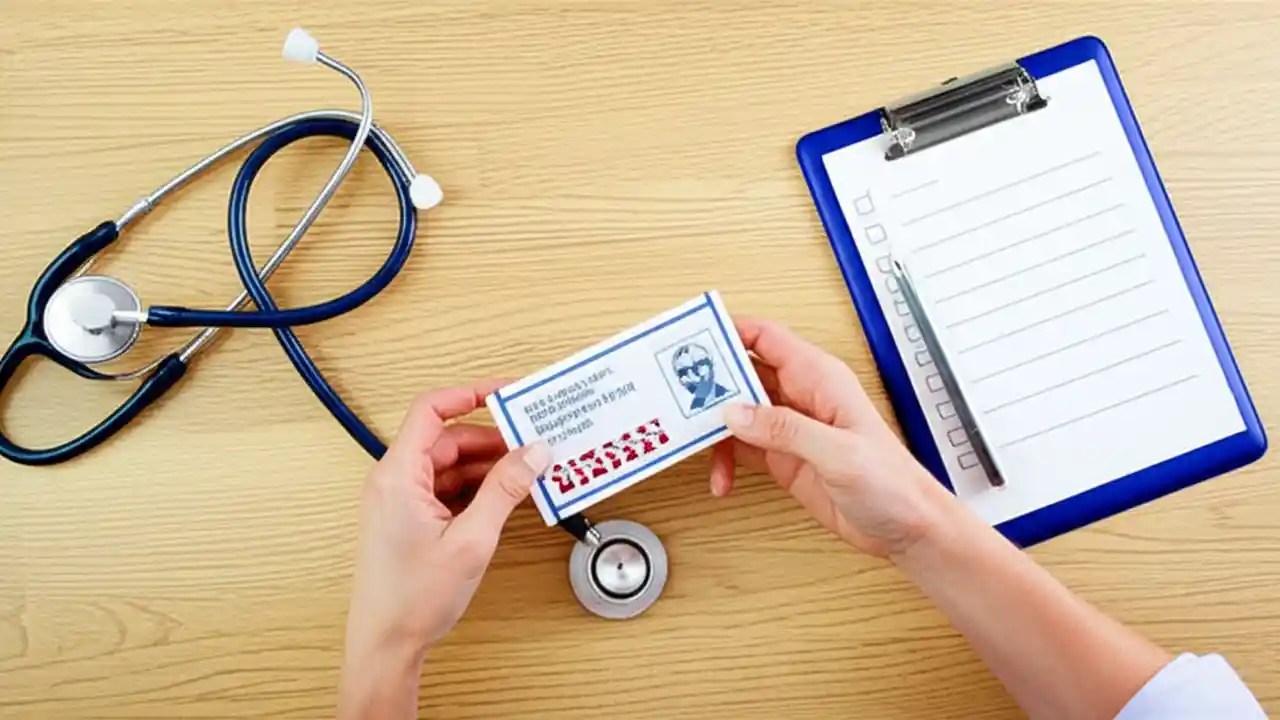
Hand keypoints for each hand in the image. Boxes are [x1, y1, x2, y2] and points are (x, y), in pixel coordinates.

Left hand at [339, 382, 549, 718]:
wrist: (385, 646)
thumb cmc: (411, 600)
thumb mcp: (471, 540)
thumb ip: (504, 490)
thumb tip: (533, 452)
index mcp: (398, 476)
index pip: (431, 410)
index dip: (469, 394)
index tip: (506, 394)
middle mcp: (394, 482)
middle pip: (448, 440)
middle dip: (493, 441)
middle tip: (534, 444)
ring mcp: (401, 502)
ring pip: (451, 467)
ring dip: (489, 469)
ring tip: (528, 475)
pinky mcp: (410, 521)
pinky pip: (448, 490)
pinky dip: (478, 491)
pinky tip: (507, 500)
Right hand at [710, 318, 953, 557]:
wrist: (907, 528)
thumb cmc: (892, 484)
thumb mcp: (837, 452)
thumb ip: (784, 429)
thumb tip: (735, 412)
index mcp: (819, 378)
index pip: (765, 338)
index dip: (728, 333)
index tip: (693, 341)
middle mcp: (801, 396)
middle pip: (742, 373)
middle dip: (709, 384)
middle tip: (678, 399)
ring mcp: (790, 427)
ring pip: (736, 411)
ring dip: (712, 429)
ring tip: (695, 446)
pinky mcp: (784, 457)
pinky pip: (740, 446)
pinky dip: (723, 460)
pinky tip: (722, 480)